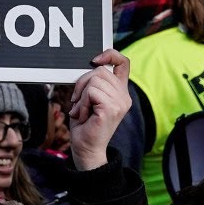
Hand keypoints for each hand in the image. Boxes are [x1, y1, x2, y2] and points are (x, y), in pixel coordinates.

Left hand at [68, 49, 131, 170]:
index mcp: (120, 92)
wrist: (86, 149)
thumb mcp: (90, 98)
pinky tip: (84, 115)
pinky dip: (82, 103)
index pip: (123, 63)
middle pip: (100, 71)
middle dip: (82, 83)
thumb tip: (89, 66)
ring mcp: (120, 103)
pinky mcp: (111, 109)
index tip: (96, 59)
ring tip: (83, 110)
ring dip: (81, 96)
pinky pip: (91, 92)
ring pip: (94, 80)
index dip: (110, 55)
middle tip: (79, 101)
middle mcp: (124, 96)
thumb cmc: (86, 125)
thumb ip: (94, 83)